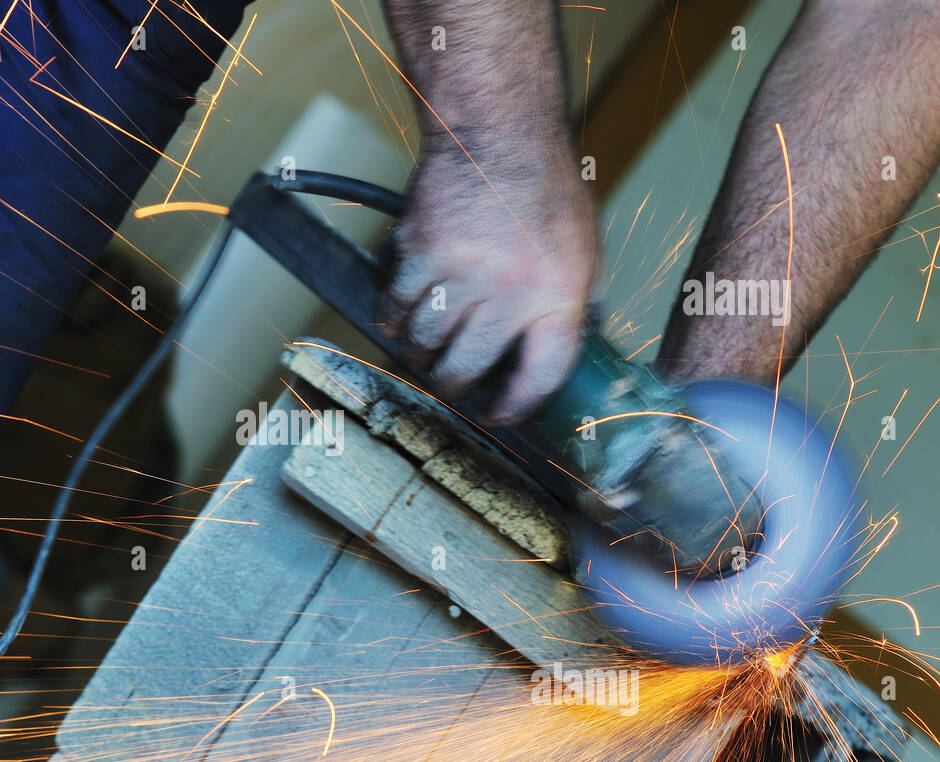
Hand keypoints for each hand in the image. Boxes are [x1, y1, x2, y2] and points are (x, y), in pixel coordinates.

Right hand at [382, 138, 597, 424]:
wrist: (499, 131)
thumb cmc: (544, 189)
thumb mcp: (583, 251)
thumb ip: (573, 304)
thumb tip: (565, 350)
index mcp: (559, 296)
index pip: (538, 379)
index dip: (514, 409)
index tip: (499, 415)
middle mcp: (510, 291)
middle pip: (466, 369)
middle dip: (454, 387)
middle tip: (451, 383)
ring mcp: (461, 272)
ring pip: (423, 344)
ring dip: (419, 354)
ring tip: (424, 348)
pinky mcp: (419, 253)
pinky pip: (394, 307)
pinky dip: (392, 318)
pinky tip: (400, 316)